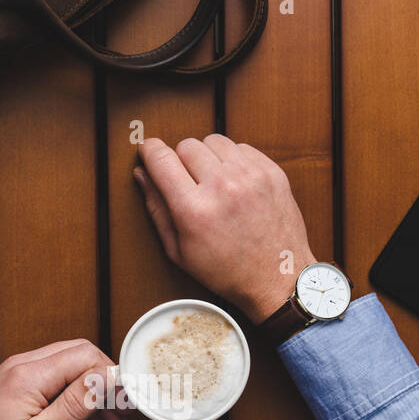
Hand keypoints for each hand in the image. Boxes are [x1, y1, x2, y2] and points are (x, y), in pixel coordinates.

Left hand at [0, 339, 128, 419]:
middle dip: (108, 381)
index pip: (86, 357)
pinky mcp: (15, 384)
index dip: (114, 377)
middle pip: (81, 354)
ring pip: (70, 365)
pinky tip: (88, 417)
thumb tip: (107, 379)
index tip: (131, 400)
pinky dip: (76, 393)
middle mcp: (23, 365)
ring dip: (94, 389)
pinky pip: (55, 377)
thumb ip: (76, 404)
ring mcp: (18, 372)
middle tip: (125, 410)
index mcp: (29, 376)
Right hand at [134, 134, 314, 323]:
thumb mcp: (179, 251)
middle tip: (188, 183)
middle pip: (187, 145)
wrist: (276, 278)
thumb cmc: (227, 270)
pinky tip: (234, 184)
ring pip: (214, 141)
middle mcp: (222, 187)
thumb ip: (157, 208)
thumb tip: (142, 174)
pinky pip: (241, 147)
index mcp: (194, 210)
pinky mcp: (271, 171)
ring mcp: (250, 176)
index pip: (161, 158)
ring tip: (213, 183)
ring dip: (208, 157)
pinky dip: (233, 161)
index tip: (148, 150)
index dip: (149, 150)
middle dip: (181, 160)